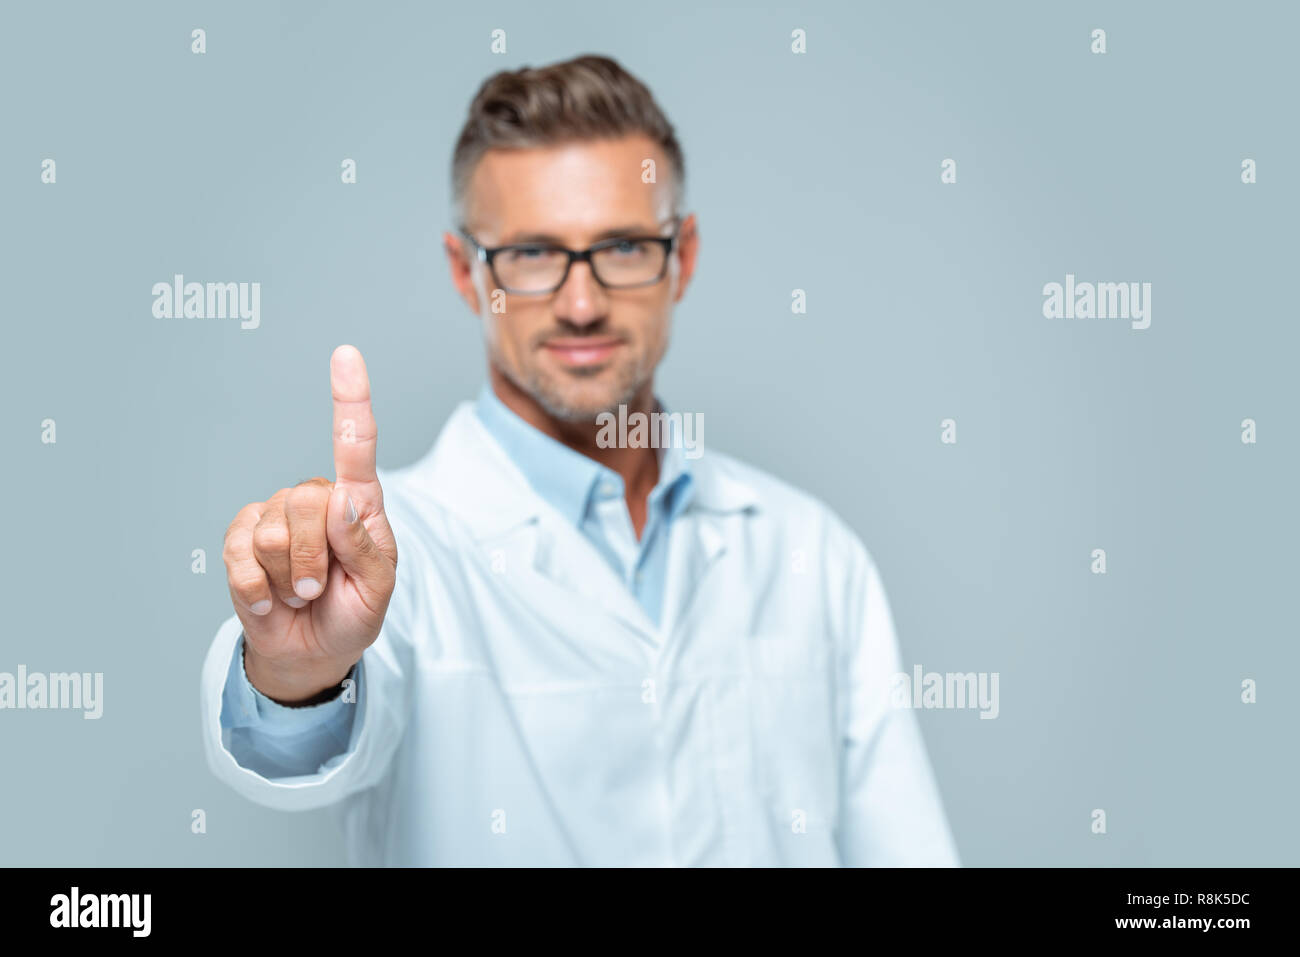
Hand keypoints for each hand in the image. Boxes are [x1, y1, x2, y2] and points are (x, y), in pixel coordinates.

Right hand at [221, 345, 397, 702]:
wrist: (310, 652)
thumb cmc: (353, 612)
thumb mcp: (378, 588)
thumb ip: (365, 546)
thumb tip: (341, 499)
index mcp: (359, 504)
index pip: (356, 445)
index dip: (350, 399)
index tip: (346, 355)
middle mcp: (316, 499)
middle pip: (307, 501)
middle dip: (313, 558)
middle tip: (321, 588)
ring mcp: (274, 516)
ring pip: (271, 532)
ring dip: (288, 578)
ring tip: (300, 594)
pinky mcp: (241, 539)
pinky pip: (240, 557)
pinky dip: (258, 591)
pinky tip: (271, 600)